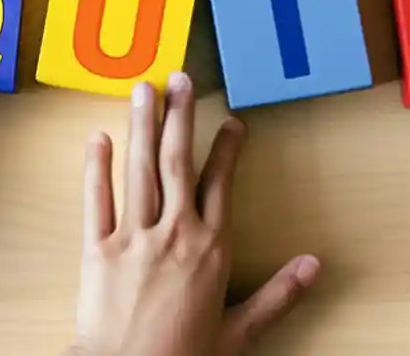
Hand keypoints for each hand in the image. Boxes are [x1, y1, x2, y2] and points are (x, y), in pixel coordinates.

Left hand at [68, 73, 319, 355]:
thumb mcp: (240, 332)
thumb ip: (278, 295)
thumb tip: (314, 266)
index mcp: (211, 248)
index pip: (222, 184)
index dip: (226, 148)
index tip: (231, 120)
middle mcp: (174, 233)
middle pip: (177, 162)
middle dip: (179, 117)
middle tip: (179, 78)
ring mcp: (133, 238)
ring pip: (139, 170)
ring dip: (140, 126)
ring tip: (142, 89)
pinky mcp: (97, 250)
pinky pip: (96, 200)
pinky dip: (96, 167)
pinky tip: (97, 137)